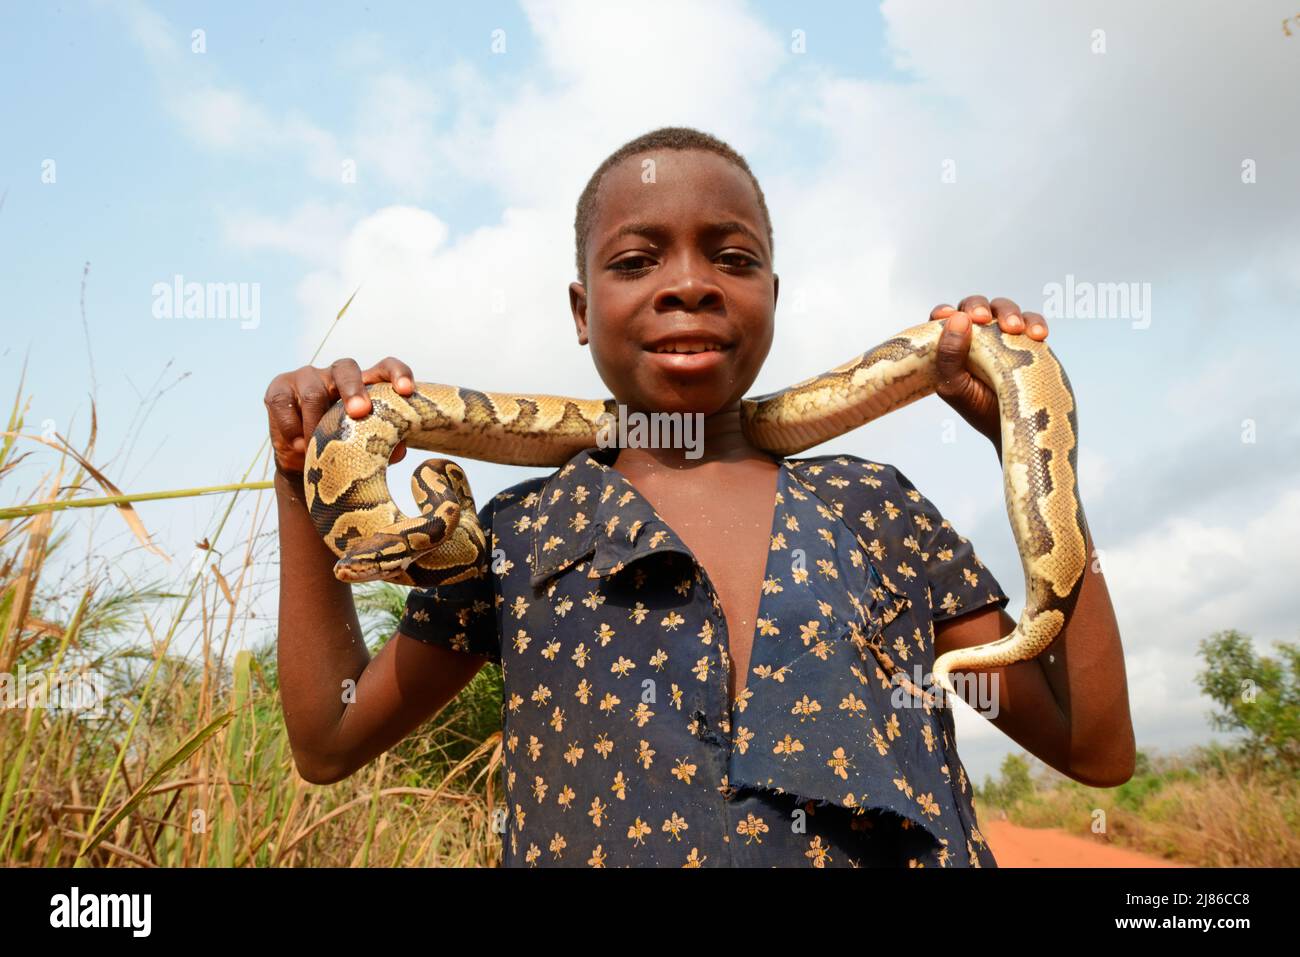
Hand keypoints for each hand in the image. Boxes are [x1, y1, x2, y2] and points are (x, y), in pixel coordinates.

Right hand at [264, 357, 415, 477]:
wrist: (302, 462)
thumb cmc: (341, 448)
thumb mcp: (363, 447)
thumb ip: (384, 445)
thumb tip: (399, 448)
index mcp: (364, 384)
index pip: (385, 368)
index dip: (397, 373)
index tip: (406, 391)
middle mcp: (336, 375)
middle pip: (346, 368)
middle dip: (354, 390)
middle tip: (360, 412)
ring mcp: (306, 378)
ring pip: (313, 391)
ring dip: (315, 423)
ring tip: (316, 447)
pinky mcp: (279, 388)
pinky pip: (284, 402)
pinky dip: (291, 428)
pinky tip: (299, 444)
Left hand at [929, 295, 1048, 447]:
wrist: (1015, 427)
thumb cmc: (978, 409)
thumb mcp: (955, 388)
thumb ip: (949, 356)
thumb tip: (958, 319)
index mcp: (951, 344)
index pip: (943, 318)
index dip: (945, 312)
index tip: (950, 315)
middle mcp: (975, 335)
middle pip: (975, 306)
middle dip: (978, 307)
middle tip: (983, 319)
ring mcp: (1002, 335)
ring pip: (1004, 308)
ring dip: (1008, 312)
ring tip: (1014, 329)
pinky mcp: (1028, 339)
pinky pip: (1033, 321)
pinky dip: (1035, 323)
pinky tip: (1039, 335)